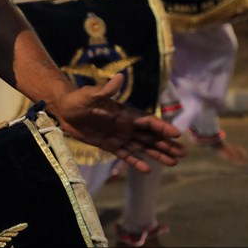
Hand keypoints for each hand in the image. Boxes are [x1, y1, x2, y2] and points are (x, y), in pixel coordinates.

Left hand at [50, 75, 185, 170]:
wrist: (63, 110)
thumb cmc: (77, 99)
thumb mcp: (90, 94)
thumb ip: (106, 89)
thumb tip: (119, 77)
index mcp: (125, 113)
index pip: (148, 121)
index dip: (162, 128)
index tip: (177, 135)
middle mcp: (126, 125)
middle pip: (151, 136)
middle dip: (167, 144)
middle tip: (184, 153)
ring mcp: (119, 136)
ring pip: (143, 147)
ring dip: (158, 154)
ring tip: (174, 162)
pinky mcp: (109, 145)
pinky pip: (125, 155)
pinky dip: (136, 162)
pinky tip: (148, 169)